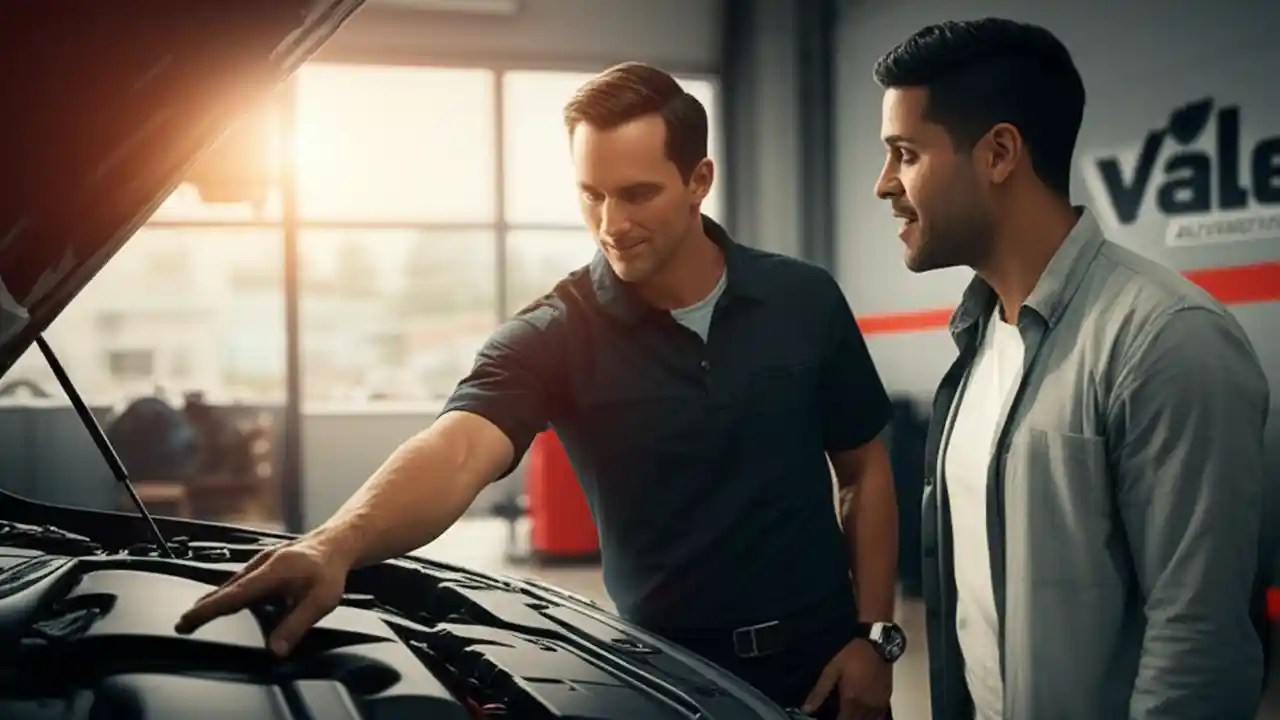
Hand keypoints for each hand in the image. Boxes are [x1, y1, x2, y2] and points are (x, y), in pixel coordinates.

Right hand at [174, 533, 352, 655]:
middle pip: (225, 589)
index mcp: (271, 572)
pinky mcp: (264, 565)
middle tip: (182, 625)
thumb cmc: (329, 570)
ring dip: (214, 600)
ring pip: (231, 584)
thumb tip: (275, 650)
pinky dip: (229, 594)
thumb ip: (296, 625)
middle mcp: (261, 565)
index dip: (207, 610)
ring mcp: (261, 563)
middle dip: (202, 607)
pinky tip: (225, 604)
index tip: (186, 621)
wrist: (336, 543)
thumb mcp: (321, 601)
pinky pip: (241, 581)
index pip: (232, 595)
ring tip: (195, 617)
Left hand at [801, 638, 892, 719]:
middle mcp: (866, 707)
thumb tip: (806, 710)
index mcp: (851, 700)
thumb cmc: (852, 656)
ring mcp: (878, 705)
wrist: (878, 645)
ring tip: (848, 714)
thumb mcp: (831, 670)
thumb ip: (819, 692)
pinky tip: (863, 715)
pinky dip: (870, 719)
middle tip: (838, 715)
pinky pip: (879, 718)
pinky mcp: (886, 701)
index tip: (828, 719)